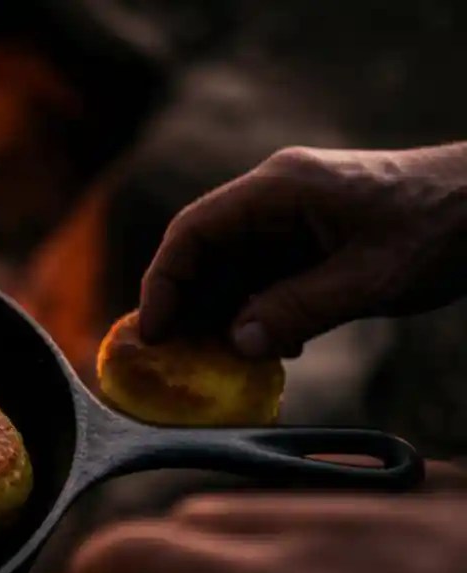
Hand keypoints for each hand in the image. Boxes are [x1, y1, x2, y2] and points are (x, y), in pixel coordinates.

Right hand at [138, 142, 466, 357]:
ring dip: (223, 316)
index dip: (163, 284)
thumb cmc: (442, 226)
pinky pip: (265, 276)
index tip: (153, 335)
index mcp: (279, 188)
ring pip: (233, 268)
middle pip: (205, 253)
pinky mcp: (312, 239)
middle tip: (175, 362)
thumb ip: (299, 309)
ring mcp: (293, 218)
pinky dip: (258, 313)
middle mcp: (275, 198)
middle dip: (187, 307)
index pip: (193, 232)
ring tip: (219, 366)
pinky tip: (273, 348)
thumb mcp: (371, 279)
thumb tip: (237, 344)